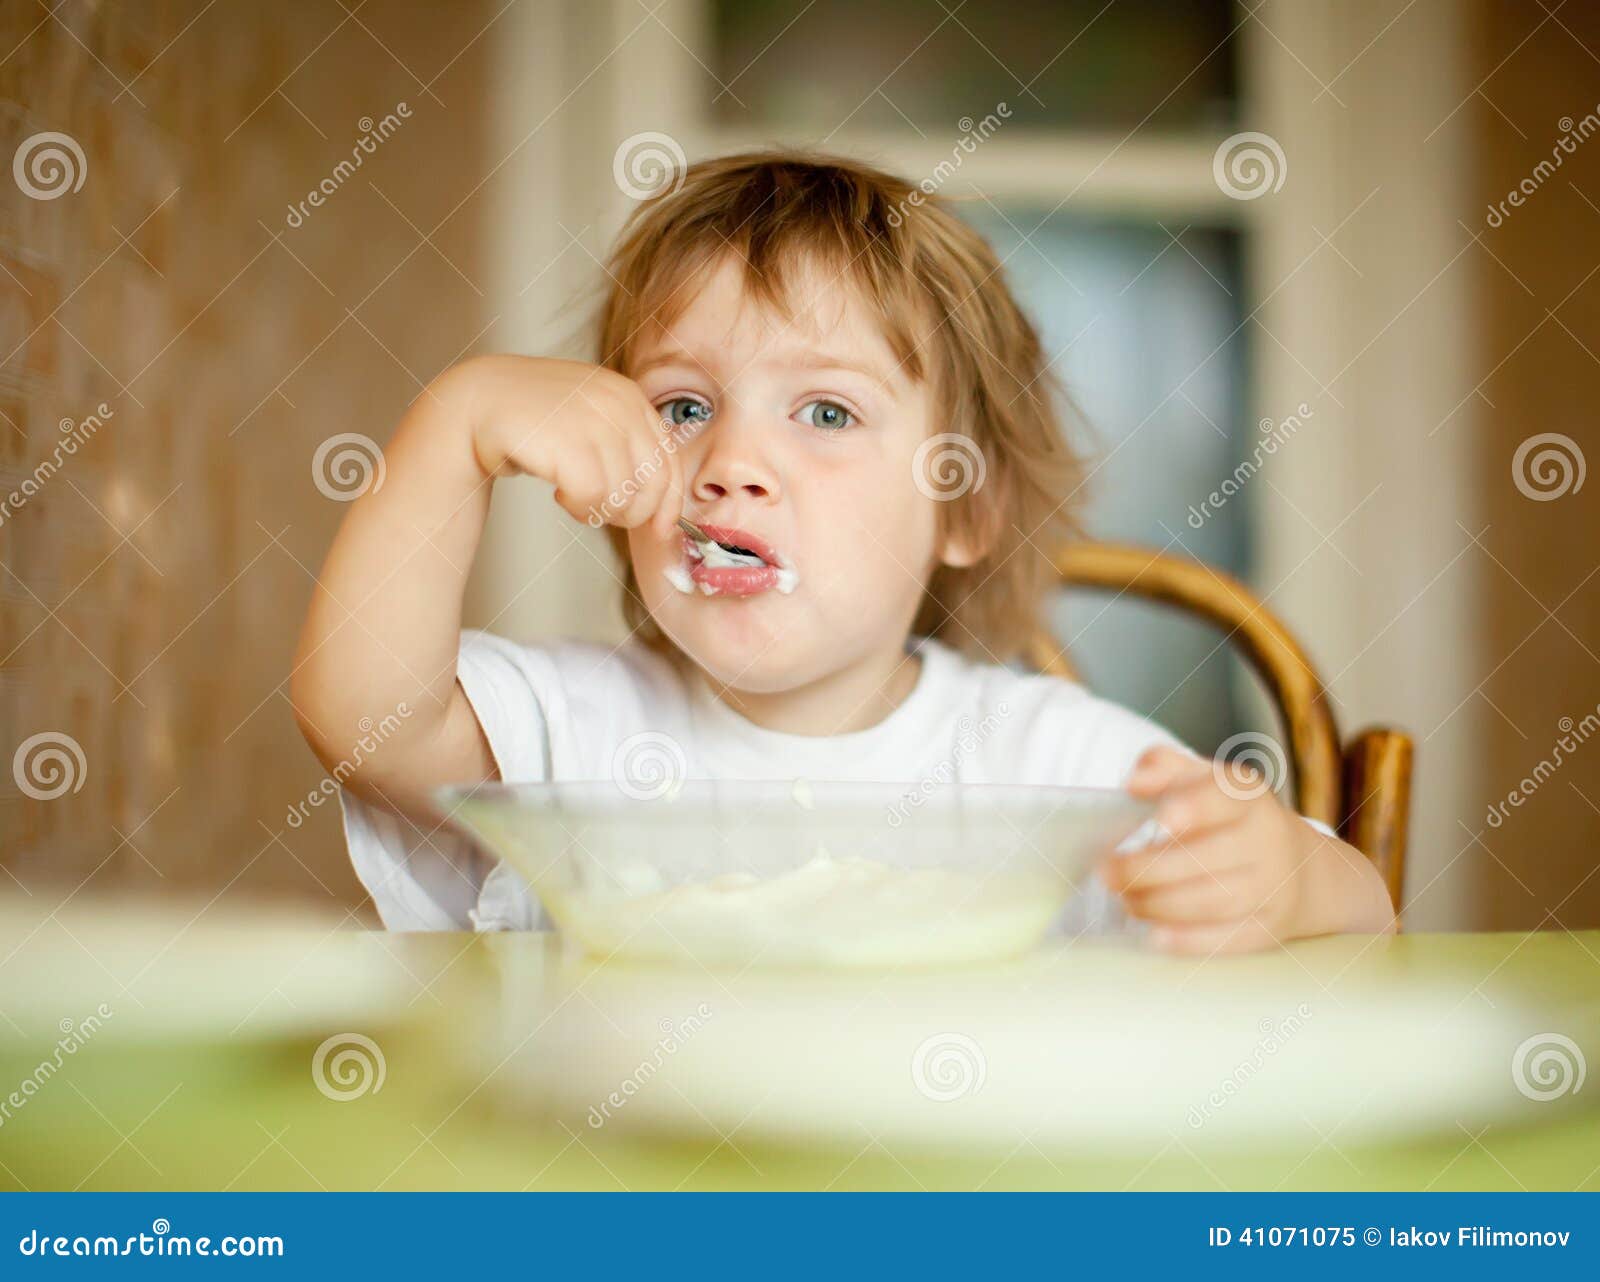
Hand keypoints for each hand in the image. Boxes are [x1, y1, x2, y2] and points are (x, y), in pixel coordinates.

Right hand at [461, 355, 684, 537]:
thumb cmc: (535, 422)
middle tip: (601, 514)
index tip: (660, 530)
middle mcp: (618, 401)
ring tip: (573, 499)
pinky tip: (559, 495)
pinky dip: (578, 506)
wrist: (476, 403)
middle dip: (631, 513)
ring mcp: (594, 418)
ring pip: (623, 494)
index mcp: (629, 396)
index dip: (669, 503)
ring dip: (598, 511)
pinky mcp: (569, 440)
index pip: (669, 460)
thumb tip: (662, 509)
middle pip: (652, 483)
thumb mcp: (590, 423)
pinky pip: (593, 496)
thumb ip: (626, 449)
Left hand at [1098, 744, 1394, 953]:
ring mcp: (1273, 887)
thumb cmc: (1230, 818)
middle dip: (1149, 869)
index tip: (1161, 819)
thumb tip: (1133, 783)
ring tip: (1125, 900)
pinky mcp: (1269, 928)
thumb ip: (1163, 768)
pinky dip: (1188, 940)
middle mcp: (1266, 839)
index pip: (1223, 798)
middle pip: (1208, 858)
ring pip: (1214, 901)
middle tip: (1107, 873)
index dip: (1193, 808)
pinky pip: (1227, 939)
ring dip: (1160, 905)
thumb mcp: (1203, 780)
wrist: (1301, 867)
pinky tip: (1154, 934)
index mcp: (1246, 797)